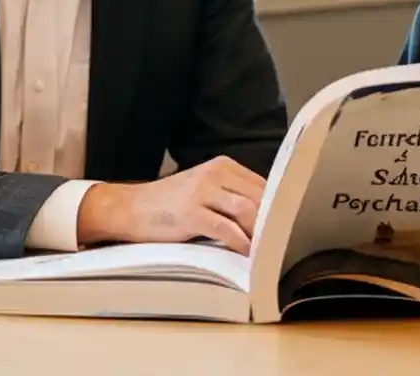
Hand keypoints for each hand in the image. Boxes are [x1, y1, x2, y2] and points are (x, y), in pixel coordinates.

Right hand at [77, 156, 265, 253]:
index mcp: (223, 166)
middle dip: (273, 221)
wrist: (131, 208)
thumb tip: (268, 214)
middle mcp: (215, 174)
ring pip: (246, 211)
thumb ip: (232, 195)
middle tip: (283, 240)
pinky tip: (246, 254)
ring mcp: (202, 192)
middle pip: (258, 197)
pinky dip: (240, 243)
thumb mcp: (204, 188)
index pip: (262, 184)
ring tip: (268, 250)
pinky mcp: (191, 213)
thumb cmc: (170, 204)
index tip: (288, 224)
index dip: (278, 206)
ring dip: (260, 233)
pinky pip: (225, 229)